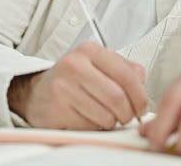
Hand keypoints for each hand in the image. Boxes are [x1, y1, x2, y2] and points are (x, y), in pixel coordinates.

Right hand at [7, 41, 146, 129]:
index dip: (140, 96)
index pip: (128, 75)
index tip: (141, 108)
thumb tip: (143, 86)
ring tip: (103, 116)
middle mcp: (74, 64)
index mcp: (90, 50)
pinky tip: (86, 119)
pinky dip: (94, 128)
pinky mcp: (55, 109)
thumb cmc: (74, 80)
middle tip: (126, 117)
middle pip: (117, 98)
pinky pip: (88, 127)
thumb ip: (126, 71)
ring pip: (105, 115)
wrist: (38, 92)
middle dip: (127, 114)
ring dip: (111, 123)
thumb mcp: (99, 66)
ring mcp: (63, 87)